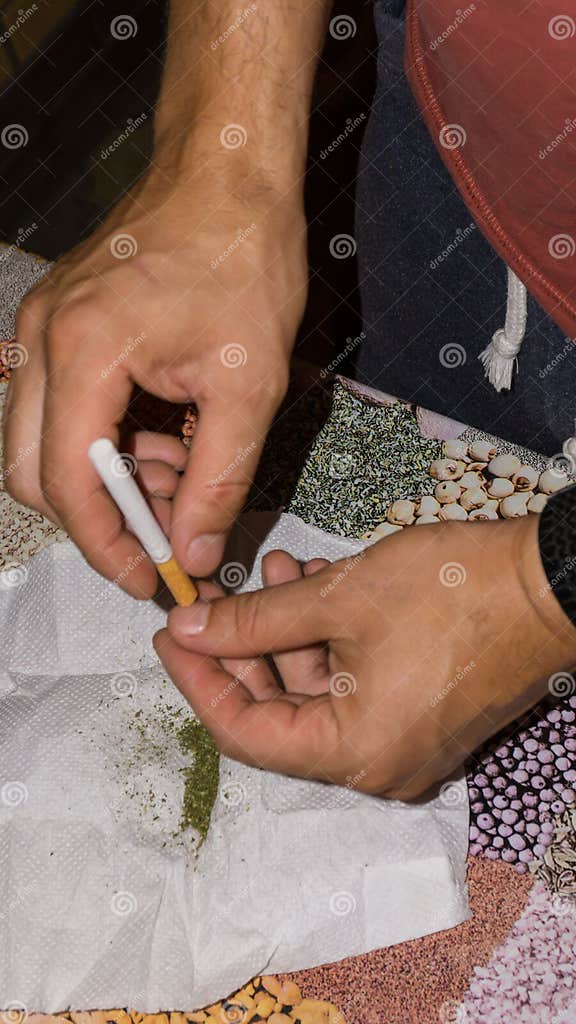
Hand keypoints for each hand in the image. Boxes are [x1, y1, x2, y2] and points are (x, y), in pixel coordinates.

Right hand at [3, 169, 306, 594]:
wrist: (227, 170)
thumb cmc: (243, 257)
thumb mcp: (249, 384)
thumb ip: (218, 480)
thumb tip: (193, 551)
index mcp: (83, 351)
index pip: (68, 486)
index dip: (107, 548)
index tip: (148, 579)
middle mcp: (42, 339)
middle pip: (34, 473)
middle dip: (98, 519)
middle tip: (163, 536)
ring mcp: (42, 326)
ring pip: (43, 444)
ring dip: (104, 482)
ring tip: (179, 480)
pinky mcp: (59, 321)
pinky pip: (60, 407)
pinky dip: (104, 442)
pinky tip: (164, 439)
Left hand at [155, 517, 575, 797]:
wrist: (552, 582)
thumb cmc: (454, 590)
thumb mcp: (339, 597)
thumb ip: (253, 620)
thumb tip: (188, 629)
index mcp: (355, 753)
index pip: (245, 733)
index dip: (197, 681)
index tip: (168, 634)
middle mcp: (377, 764)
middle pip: (279, 714)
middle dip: (241, 649)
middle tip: (210, 596)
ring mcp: (403, 741)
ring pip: (316, 693)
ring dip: (285, 633)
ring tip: (270, 569)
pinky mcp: (420, 713)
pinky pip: (352, 685)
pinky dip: (325, 640)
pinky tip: (309, 584)